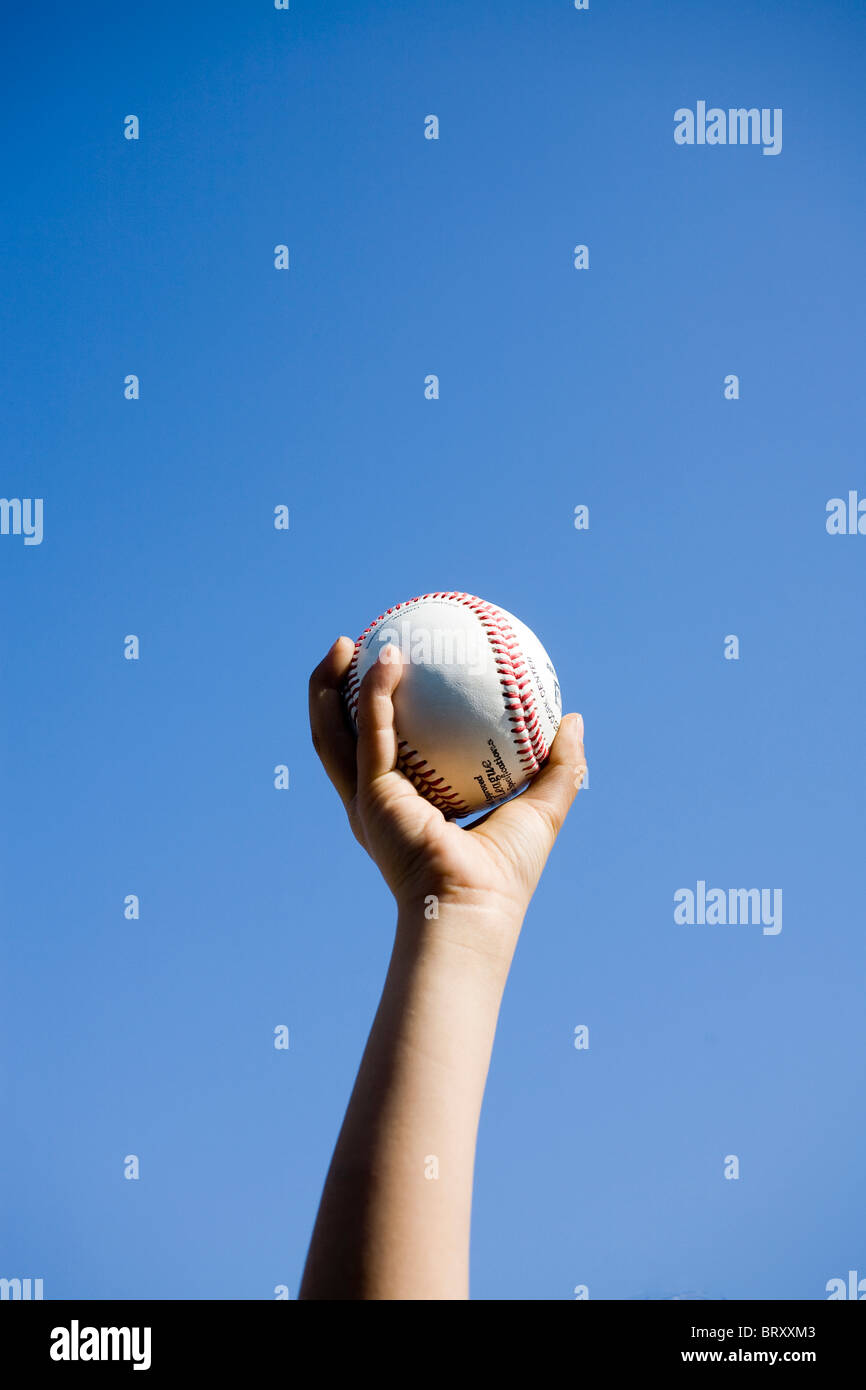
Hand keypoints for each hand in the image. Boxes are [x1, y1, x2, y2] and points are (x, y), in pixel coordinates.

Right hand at [309, 636, 585, 931]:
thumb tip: (572, 718)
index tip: (393, 668)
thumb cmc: (506, 876)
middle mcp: (374, 802)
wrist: (476, 910)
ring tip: (344, 643)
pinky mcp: (372, 797)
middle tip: (356, 646)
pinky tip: (390, 660)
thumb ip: (559, 766)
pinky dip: (376, 695)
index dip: (374, 709)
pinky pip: (372, 734)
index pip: (378, 750)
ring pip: (331, 734)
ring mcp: (366, 801)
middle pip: (338, 737)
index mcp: (402, 806)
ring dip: (329, 687)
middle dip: (335, 690)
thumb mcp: (542, 810)